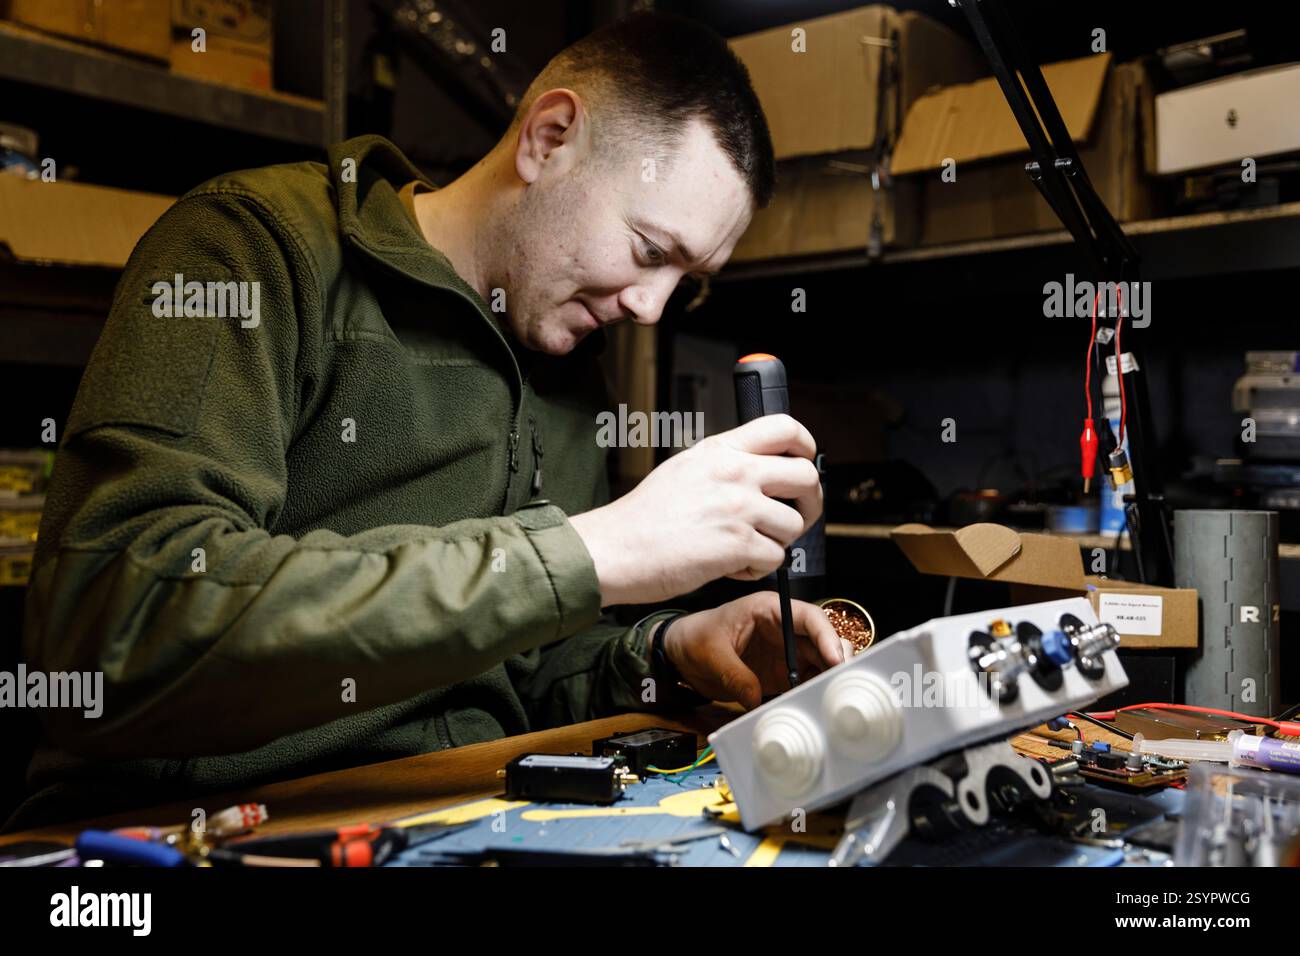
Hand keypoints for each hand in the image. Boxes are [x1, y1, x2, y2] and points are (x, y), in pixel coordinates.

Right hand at [569, 414, 820, 605]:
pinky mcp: (737, 544)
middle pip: (806, 476)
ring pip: (794, 525)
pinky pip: (774, 559)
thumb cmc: (643, 519)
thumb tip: (763, 472)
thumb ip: (725, 464)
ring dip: (775, 543)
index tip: (804, 464)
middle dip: (809, 502)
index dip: (807, 448)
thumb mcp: (685, 469)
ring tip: (742, 549)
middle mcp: (734, 472)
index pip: (785, 428)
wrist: (613, 550)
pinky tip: (728, 566)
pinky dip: (755, 569)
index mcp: (720, 450)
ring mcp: (738, 508)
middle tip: (792, 517)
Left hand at [658, 592, 844, 709]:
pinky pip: (806, 681)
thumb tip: (756, 698)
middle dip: (838, 659)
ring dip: (829, 677)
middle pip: (823, 640)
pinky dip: (813, 692)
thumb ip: (735, 674)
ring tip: (834, 696)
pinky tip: (817, 704)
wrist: (681, 653)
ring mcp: (786, 652)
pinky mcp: (782, 674)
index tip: (835, 658)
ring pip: (821, 662)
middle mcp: (784, 629)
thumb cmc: (696, 638)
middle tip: (843, 682)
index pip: (809, 617)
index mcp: (770, 610)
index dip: (827, 636)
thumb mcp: (711, 653)